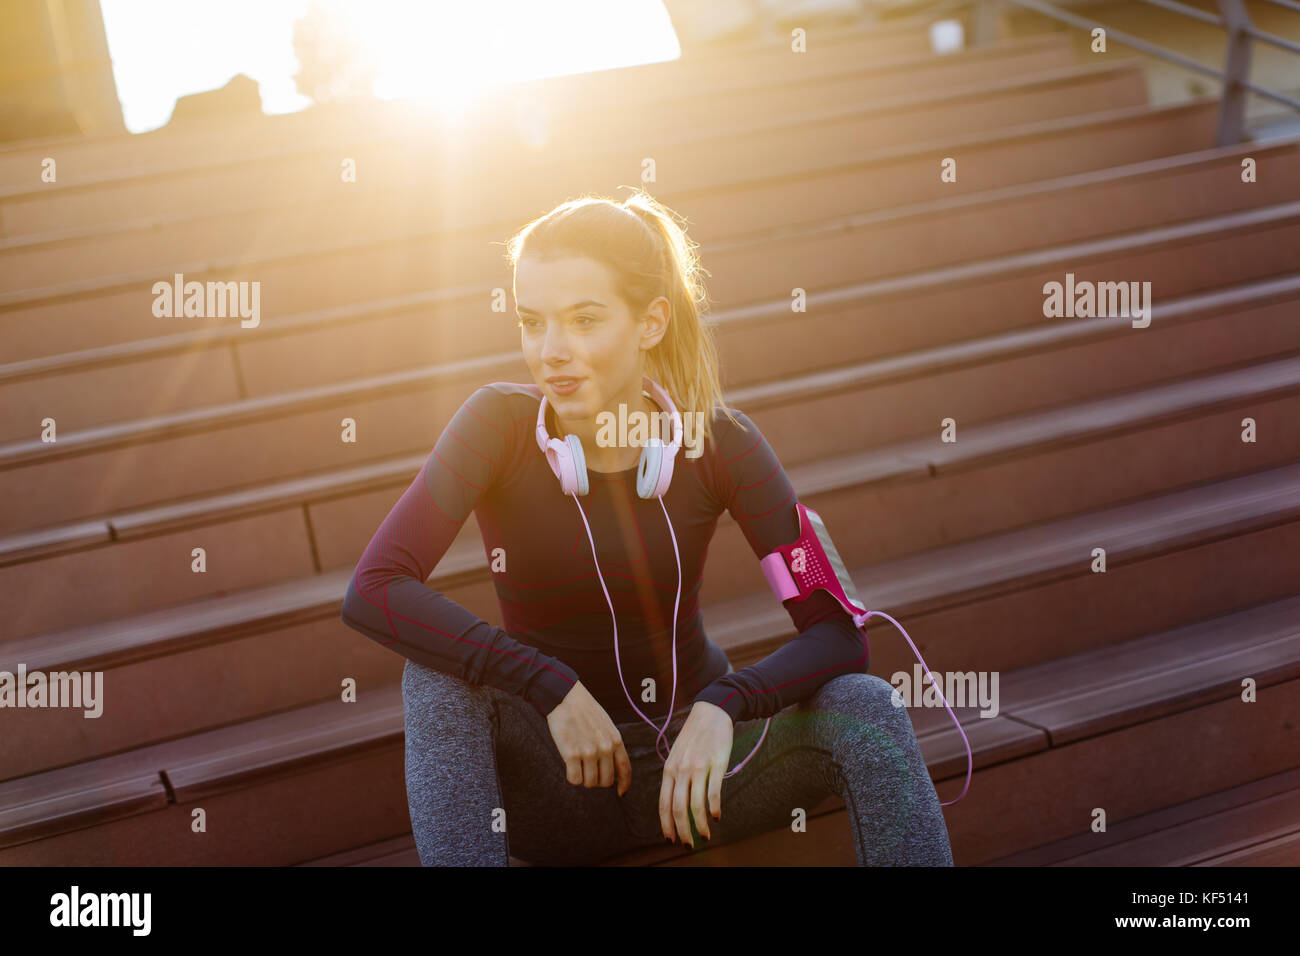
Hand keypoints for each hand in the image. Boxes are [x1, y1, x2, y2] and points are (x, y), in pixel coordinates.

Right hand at [546, 681, 632, 796]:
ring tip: (577, 766)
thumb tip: (611, 765)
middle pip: (606, 781)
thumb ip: (611, 744)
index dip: (624, 784)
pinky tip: (569, 767)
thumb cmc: (585, 710)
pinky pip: (575, 779)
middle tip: (588, 772)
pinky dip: (572, 777)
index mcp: (615, 740)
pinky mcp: (572, 754)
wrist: (566, 697)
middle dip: (597, 781)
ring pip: (589, 782)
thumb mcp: (606, 725)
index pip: (625, 769)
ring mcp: (589, 752)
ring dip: (583, 778)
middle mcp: (605, 748)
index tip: (621, 792)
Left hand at [659, 701, 732, 846]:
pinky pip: (713, 793)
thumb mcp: (677, 755)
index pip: (663, 803)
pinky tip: (716, 816)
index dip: (666, 824)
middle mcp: (681, 770)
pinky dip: (714, 808)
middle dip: (682, 831)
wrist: (711, 712)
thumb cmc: (694, 736)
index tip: (670, 839)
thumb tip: (676, 802)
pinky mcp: (716, 764)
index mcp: (669, 769)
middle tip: (688, 845)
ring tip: (705, 836)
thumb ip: (675, 776)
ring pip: (695, 805)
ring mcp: (698, 767)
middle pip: (678, 808)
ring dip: (700, 825)